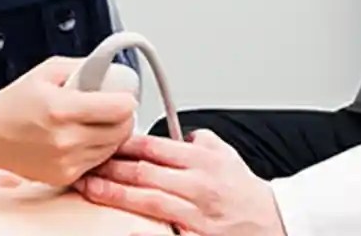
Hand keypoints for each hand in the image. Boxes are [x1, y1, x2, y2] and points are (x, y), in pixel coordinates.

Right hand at [0, 56, 136, 186]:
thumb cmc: (14, 104)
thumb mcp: (47, 71)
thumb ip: (81, 66)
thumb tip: (108, 67)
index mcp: (63, 109)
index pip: (120, 109)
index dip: (126, 100)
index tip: (123, 96)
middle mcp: (66, 138)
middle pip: (122, 130)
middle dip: (123, 117)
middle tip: (114, 109)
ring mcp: (67, 161)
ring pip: (113, 148)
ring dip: (112, 134)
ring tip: (94, 122)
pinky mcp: (65, 175)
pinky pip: (97, 162)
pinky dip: (96, 149)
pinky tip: (81, 138)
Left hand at [74, 130, 286, 235]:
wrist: (275, 224)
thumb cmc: (247, 193)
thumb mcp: (227, 156)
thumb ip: (201, 141)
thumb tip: (178, 135)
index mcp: (202, 161)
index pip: (154, 147)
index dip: (124, 143)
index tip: (102, 141)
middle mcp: (197, 185)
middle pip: (144, 172)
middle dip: (110, 167)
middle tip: (84, 163)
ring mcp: (194, 214)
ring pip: (146, 200)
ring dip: (114, 194)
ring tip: (89, 188)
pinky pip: (161, 232)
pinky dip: (140, 228)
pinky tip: (119, 224)